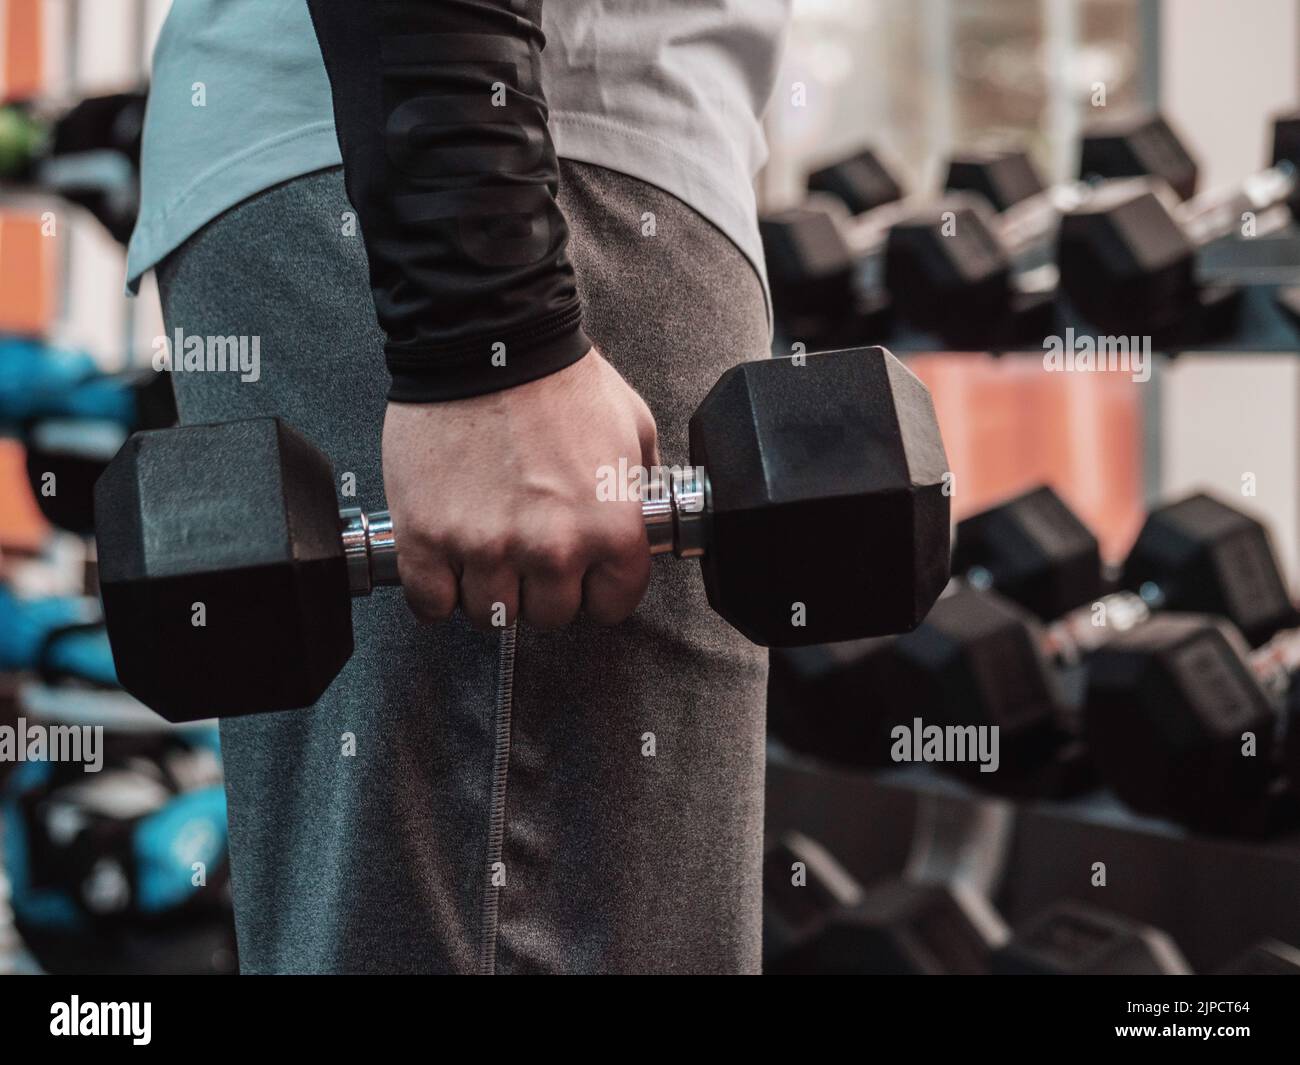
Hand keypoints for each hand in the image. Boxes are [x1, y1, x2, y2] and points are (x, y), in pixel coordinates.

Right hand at [382, 349, 658, 630]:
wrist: (488, 339)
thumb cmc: (558, 377)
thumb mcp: (634, 428)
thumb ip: (640, 487)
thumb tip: (641, 519)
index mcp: (612, 528)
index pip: (612, 606)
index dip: (597, 590)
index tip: (582, 575)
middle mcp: (552, 548)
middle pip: (548, 616)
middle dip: (541, 589)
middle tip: (529, 552)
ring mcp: (485, 547)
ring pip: (489, 615)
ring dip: (488, 590)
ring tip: (486, 550)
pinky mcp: (427, 538)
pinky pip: (431, 603)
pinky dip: (435, 591)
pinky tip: (444, 563)